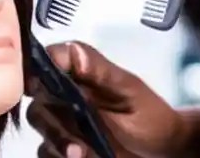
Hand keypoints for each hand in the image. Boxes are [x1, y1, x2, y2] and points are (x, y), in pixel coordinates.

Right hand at [26, 41, 188, 157]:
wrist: (160, 148)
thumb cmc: (150, 115)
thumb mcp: (128, 90)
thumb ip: (100, 71)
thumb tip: (73, 51)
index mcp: (83, 72)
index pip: (52, 58)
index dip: (41, 64)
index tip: (40, 81)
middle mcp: (68, 92)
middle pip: (38, 95)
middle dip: (49, 114)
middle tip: (69, 129)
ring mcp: (64, 120)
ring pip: (40, 123)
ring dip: (55, 139)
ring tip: (78, 153)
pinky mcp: (63, 145)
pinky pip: (45, 150)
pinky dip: (56, 155)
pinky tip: (78, 157)